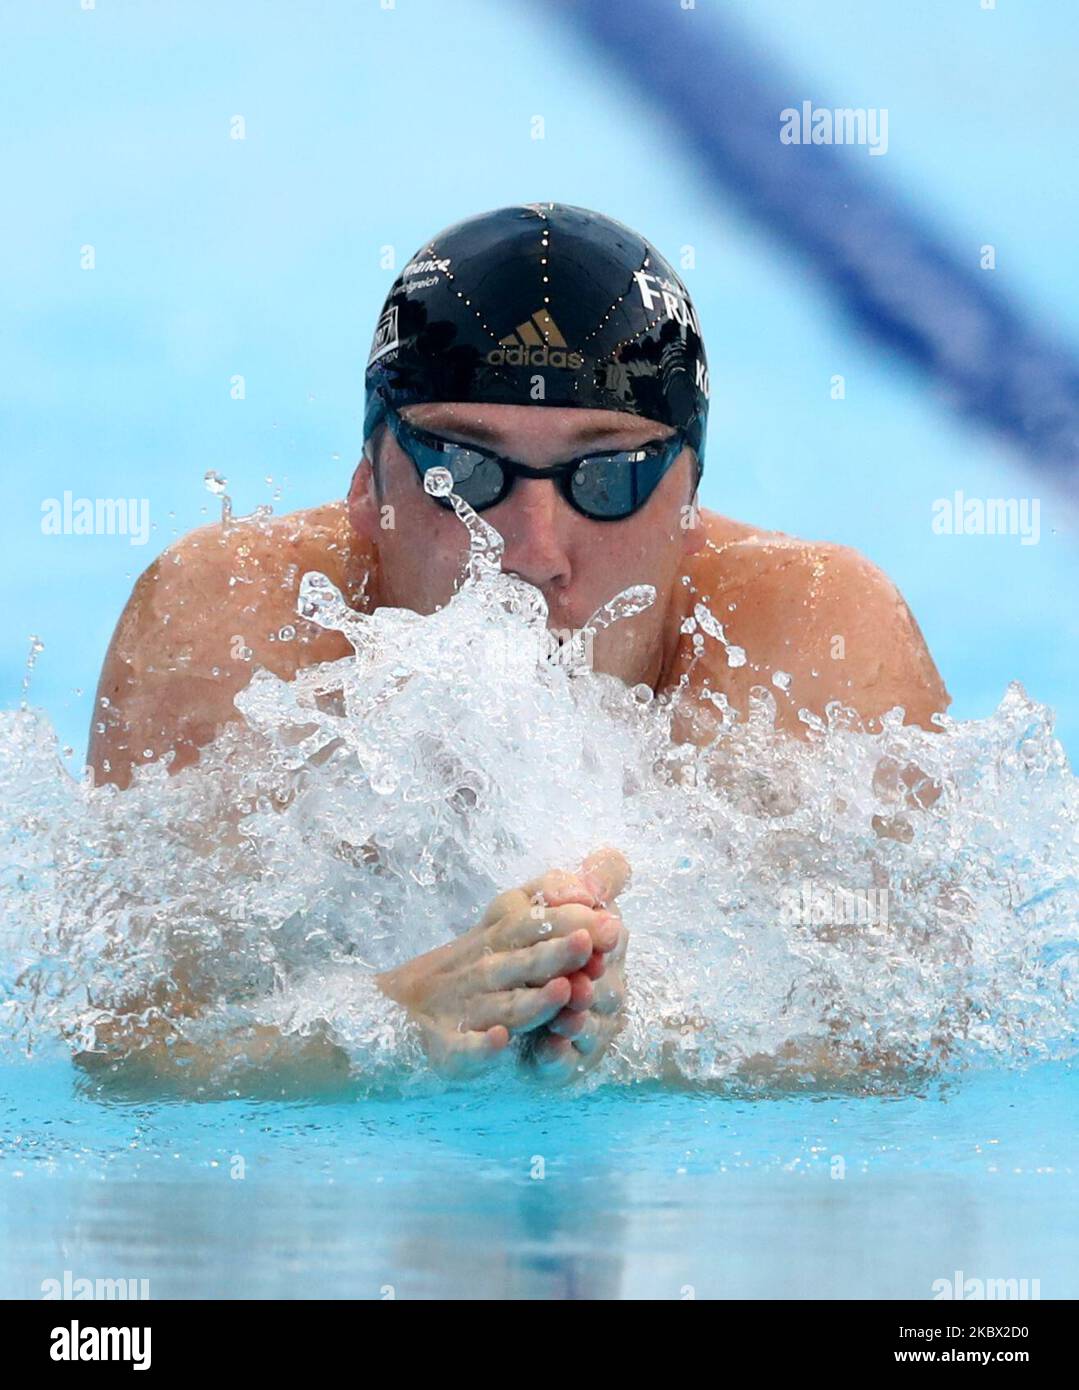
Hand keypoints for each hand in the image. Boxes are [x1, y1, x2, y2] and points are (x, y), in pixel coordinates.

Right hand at [376, 863, 621, 1079]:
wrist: (400, 1010)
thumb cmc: (473, 967)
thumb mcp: (506, 926)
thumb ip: (552, 898)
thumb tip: (600, 879)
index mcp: (499, 940)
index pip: (533, 921)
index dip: (569, 918)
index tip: (610, 919)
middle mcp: (485, 971)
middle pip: (523, 959)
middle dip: (556, 951)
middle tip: (590, 941)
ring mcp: (465, 1009)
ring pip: (503, 1005)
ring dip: (531, 1000)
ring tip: (561, 991)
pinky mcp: (449, 1047)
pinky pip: (464, 1047)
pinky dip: (479, 1046)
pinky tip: (499, 1042)